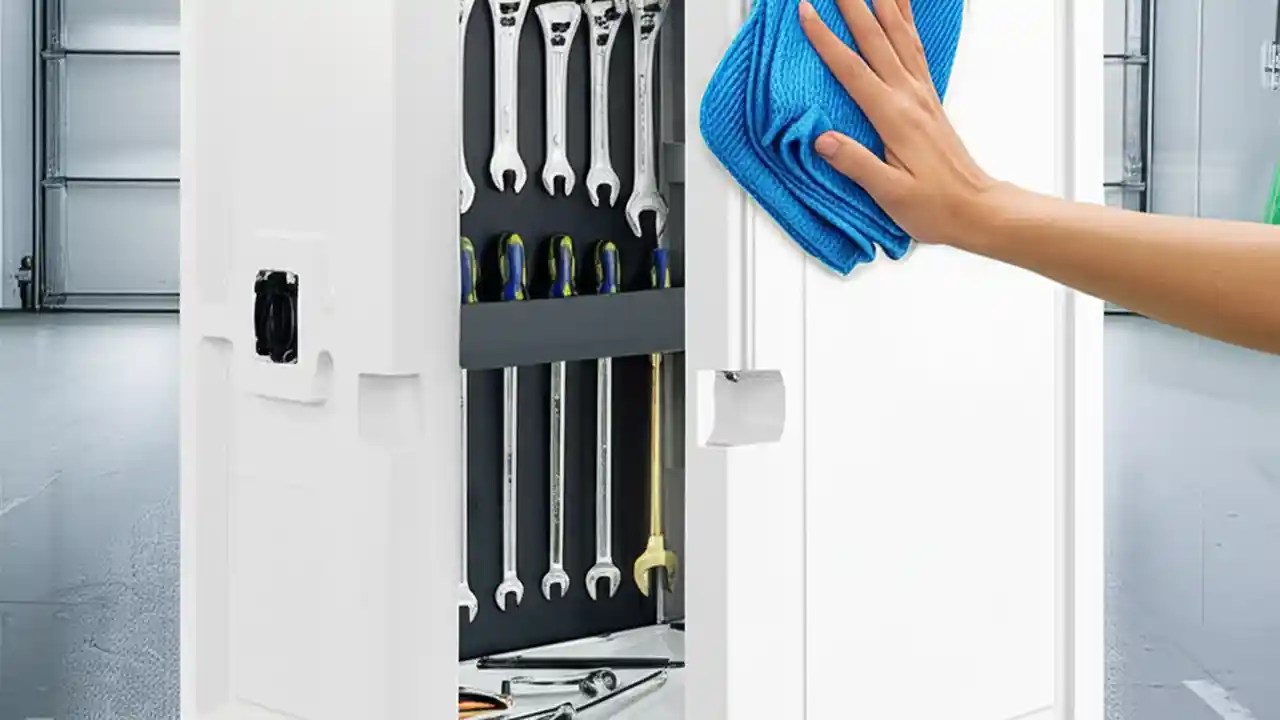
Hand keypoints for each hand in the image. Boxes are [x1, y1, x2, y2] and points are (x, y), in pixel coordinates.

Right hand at [799, 0, 1003, 247]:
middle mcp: (910, 98)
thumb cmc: (934, 206)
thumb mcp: (890, 193)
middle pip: (876, 39)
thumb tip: (823, 140)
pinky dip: (907, 23)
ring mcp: (922, 94)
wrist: (976, 209)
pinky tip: (902, 10)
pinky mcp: (929, 99)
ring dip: (884, 5)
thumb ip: (856, 164)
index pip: (852, 70)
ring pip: (900, 36)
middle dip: (853, 6)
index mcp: (894, 117)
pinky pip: (916, 49)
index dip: (827, 39)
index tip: (807, 12)